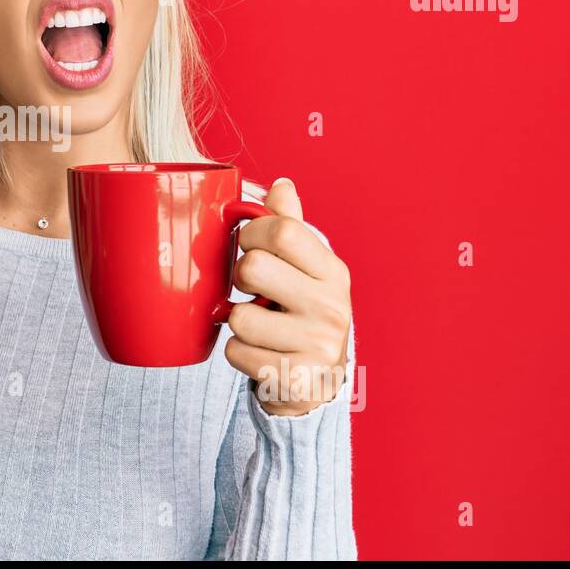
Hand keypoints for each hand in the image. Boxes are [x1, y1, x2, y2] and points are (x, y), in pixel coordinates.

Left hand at [222, 178, 351, 415]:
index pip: (283, 230)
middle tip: (252, 291)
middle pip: (253, 267)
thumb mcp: (306, 269)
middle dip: (240, 279)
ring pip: (239, 316)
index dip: (250, 234)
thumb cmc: (302, 315)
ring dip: (238, 323)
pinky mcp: (297, 379)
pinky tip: (260, 354)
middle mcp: (332, 307)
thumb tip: (281, 185)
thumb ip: (291, 226)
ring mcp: (318, 345)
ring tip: (260, 328)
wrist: (315, 383)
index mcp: (333, 272)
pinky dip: (238, 354)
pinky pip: (236, 352)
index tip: (248, 246)